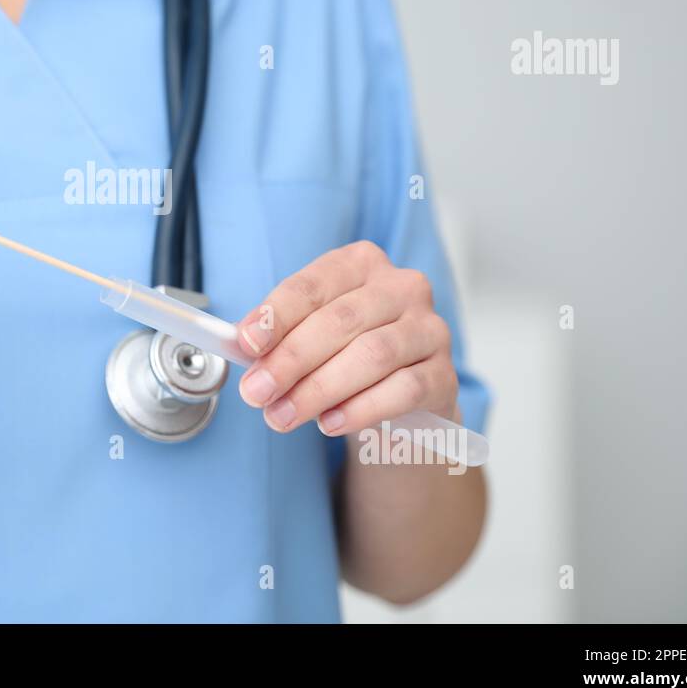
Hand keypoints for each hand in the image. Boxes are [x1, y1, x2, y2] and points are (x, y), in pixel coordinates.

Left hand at [234, 241, 457, 435]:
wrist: (399, 403)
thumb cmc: (344, 356)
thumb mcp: (308, 336)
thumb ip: (277, 337)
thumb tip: (242, 347)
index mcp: (361, 263)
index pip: (313, 285)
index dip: (277, 315)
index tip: (246, 344)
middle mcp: (402, 287)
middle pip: (340, 321)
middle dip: (291, 360)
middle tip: (257, 393)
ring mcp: (429, 329)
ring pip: (372, 355)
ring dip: (319, 389)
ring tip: (283, 416)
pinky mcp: (444, 374)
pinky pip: (403, 390)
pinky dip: (360, 409)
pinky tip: (329, 423)